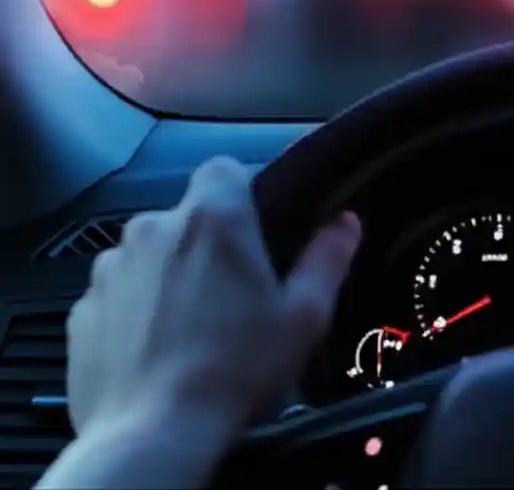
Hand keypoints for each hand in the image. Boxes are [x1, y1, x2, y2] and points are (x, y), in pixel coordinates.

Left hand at [44, 157, 360, 488]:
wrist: (154, 432)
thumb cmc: (236, 370)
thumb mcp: (305, 315)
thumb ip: (327, 258)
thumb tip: (345, 223)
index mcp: (214, 219)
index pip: (225, 168)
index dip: (244, 192)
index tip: (259, 227)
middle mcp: (154, 230)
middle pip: (188, 216)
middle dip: (210, 244)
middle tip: (239, 292)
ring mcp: (111, 269)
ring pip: (151, 255)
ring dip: (171, 277)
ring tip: (198, 328)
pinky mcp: (82, 309)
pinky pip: (119, 295)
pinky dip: (138, 312)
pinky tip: (163, 349)